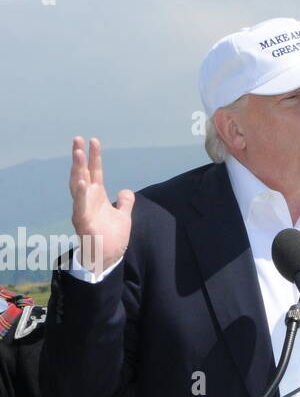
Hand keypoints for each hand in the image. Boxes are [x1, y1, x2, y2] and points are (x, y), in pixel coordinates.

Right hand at [68, 137, 134, 275]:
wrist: (107, 257)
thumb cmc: (111, 237)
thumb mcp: (123, 215)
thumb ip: (125, 202)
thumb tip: (125, 191)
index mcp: (97, 197)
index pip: (95, 171)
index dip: (94, 157)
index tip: (93, 140)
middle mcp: (87, 201)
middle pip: (82, 174)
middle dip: (80, 157)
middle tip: (77, 139)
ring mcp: (83, 210)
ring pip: (78, 187)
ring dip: (78, 170)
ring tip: (79, 154)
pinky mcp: (84, 223)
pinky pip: (81, 206)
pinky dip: (81, 194)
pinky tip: (82, 182)